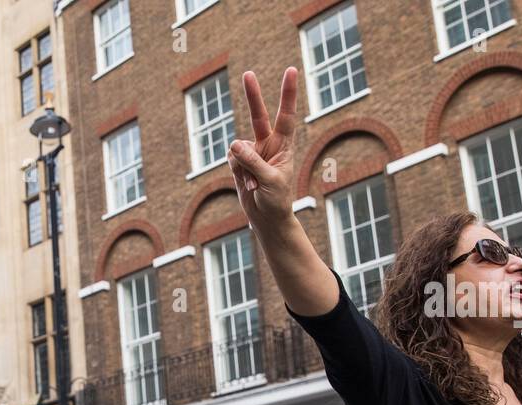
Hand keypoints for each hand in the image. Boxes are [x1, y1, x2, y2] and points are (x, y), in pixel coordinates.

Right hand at [228, 68, 298, 229]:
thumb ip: (253, 162)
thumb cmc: (277, 200)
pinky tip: (248, 185)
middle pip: (258, 115)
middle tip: (247, 73)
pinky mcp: (240, 163)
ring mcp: (253, 153)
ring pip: (238, 148)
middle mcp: (268, 144)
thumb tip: (234, 144)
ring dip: (243, 167)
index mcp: (284, 145)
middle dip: (253, 95)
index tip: (290, 70)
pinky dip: (237, 173)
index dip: (287, 93)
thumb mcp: (269, 181)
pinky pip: (231, 160)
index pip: (286, 115)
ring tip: (255, 184)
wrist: (267, 218)